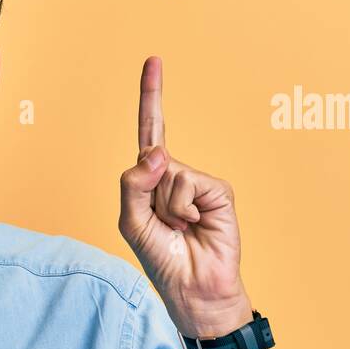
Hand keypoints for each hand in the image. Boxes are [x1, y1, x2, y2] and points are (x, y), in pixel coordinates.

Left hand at [117, 56, 251, 338]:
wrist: (194, 288)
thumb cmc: (162, 258)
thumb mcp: (132, 222)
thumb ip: (133, 184)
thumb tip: (157, 151)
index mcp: (152, 180)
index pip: (151, 131)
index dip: (151, 97)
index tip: (154, 61)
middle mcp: (174, 175)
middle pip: (153, 153)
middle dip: (152, 182)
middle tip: (166, 221)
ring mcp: (197, 182)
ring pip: (167, 174)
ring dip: (165, 207)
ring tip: (177, 228)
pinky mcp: (218, 190)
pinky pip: (187, 184)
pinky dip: (183, 209)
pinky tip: (194, 226)